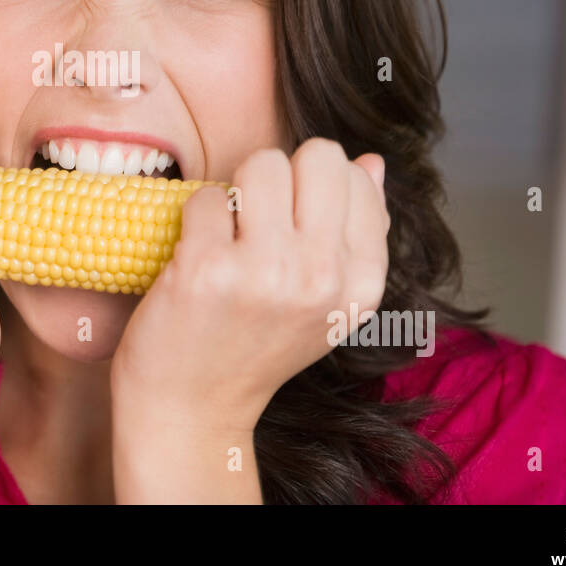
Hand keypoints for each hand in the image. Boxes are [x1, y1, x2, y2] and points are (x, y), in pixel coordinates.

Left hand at [110, 138, 390, 431]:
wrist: (193, 408)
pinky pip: (206, 197)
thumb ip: (358, 231)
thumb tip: (372, 162)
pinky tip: (197, 255)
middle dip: (283, 174)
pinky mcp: (208, 269)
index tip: (293, 225)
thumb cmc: (256, 344)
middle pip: (318, 156)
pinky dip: (196, 217)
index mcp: (361, 284)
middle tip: (260, 217)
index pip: (358, 178)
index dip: (315, 187)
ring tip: (230, 233)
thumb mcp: (327, 300)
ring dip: (238, 190)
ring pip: (263, 164)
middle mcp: (322, 278)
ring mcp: (266, 273)